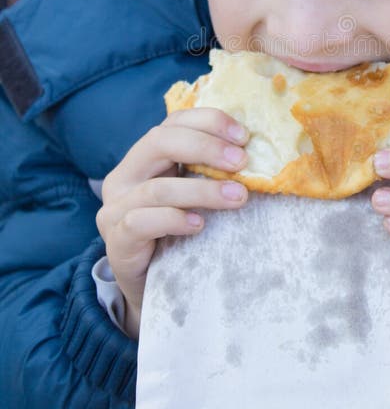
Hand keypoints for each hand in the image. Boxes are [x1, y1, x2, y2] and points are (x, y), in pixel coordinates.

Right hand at [96, 108, 248, 338]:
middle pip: (159, 142)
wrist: (154, 287)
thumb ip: (209, 171)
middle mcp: (124, 176)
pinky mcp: (116, 240)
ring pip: (157, 187)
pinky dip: (174, 220)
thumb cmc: (179, 233)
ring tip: (238, 197)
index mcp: (144, 157)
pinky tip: (199, 225)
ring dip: (203, 190)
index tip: (244, 136)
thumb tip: (255, 151)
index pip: (173, 122)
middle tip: (242, 162)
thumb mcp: (194, 194)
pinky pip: (141, 221)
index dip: (209, 121)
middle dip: (205, 148)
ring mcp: (114, 208)